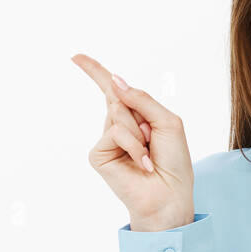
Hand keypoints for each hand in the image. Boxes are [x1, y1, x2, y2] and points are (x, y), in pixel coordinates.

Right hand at [72, 53, 194, 229]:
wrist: (170, 195)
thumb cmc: (173, 162)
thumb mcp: (167, 122)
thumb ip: (142, 99)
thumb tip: (115, 80)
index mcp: (134, 116)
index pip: (112, 89)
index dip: (95, 71)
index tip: (76, 56)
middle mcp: (117, 126)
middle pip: (118, 97)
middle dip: (141, 113)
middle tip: (153, 138)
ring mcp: (107, 140)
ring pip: (117, 113)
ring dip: (140, 132)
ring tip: (149, 154)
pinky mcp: (98, 154)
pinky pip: (115, 132)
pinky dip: (133, 145)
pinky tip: (142, 163)